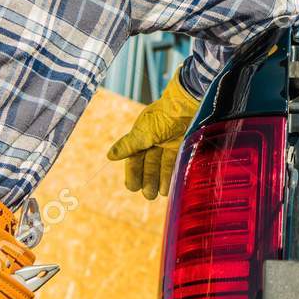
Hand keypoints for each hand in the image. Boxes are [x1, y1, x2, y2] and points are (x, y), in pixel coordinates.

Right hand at [106, 73, 199, 198]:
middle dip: (147, 179)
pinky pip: (175, 162)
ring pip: (162, 165)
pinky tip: (170, 186)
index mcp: (141, 135)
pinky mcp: (183, 145)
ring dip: (160, 179)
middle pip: (149, 163)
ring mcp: (169, 143)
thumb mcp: (143, 133)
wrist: (189, 104)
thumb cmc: (163, 116)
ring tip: (158, 194)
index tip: (132, 187)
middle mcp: (154, 140)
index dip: (133, 172)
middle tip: (147, 195)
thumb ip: (129, 145)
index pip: (135, 157)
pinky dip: (172, 174)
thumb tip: (110, 156)